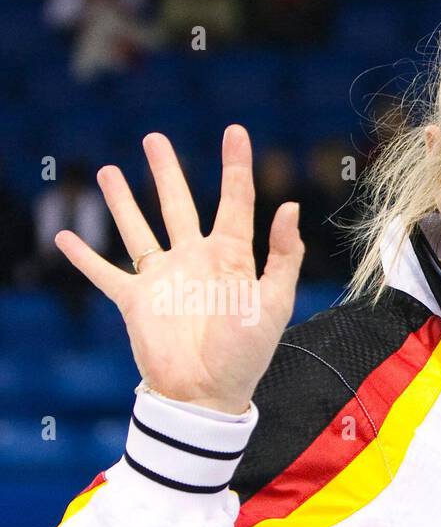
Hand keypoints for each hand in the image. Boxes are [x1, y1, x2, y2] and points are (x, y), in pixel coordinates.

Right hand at [54, 125, 302, 414]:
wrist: (207, 394)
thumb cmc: (246, 354)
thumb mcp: (274, 303)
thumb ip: (283, 256)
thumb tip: (290, 206)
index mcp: (231, 257)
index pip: (234, 201)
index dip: (235, 166)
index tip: (236, 131)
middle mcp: (195, 261)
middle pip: (178, 204)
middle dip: (166, 171)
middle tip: (155, 138)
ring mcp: (163, 278)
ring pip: (138, 227)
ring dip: (122, 201)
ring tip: (110, 170)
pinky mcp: (136, 300)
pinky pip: (105, 273)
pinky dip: (83, 257)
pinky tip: (63, 237)